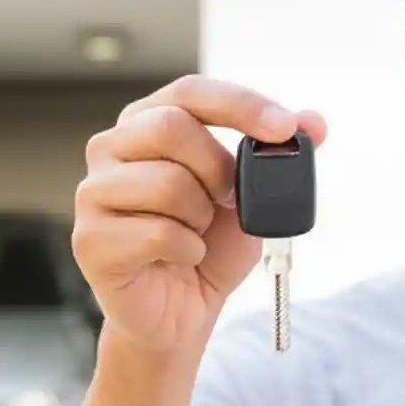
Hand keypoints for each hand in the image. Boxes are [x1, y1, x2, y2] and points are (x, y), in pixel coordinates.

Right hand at [73, 75, 326, 355]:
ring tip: (195, 233)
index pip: (191, 91)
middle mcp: (111, 147)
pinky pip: (156, 232)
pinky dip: (187, 249)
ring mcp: (94, 192)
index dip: (240, 104)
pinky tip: (180, 258)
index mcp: (148, 123)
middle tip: (230, 201)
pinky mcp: (89, 239)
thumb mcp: (252, 196)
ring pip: (166, 182)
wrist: (180, 315)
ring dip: (201, 217)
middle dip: (218, 169)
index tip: (284, 128)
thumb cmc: (207, 247)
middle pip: (171, 126)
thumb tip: (314, 121)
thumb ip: (276, 156)